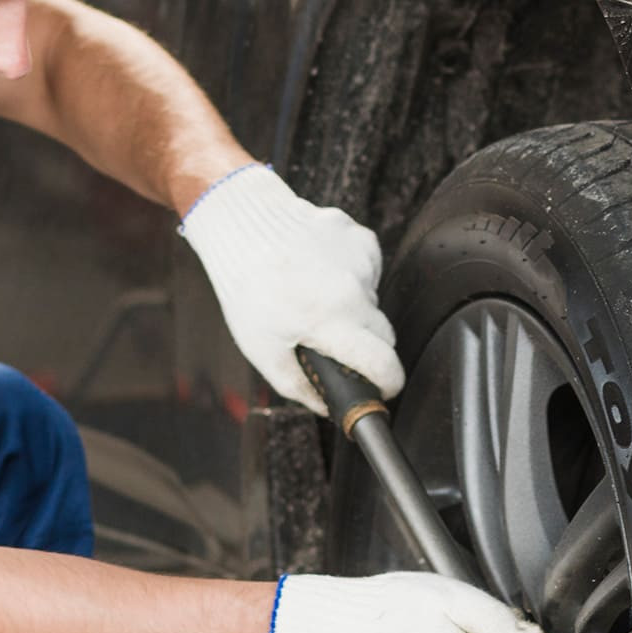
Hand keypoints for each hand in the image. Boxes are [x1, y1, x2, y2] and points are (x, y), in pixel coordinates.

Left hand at [179, 165, 400, 414]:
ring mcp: (360, 260)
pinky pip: (367, 271)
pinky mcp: (360, 238)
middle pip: (383, 334)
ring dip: (353, 308)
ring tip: (312, 297)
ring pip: (372, 301)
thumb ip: (299, 386)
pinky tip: (319, 272)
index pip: (384, 363)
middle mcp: (353, 289)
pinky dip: (350, 277)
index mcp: (331, 321)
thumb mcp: (263, 350)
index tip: (384, 389)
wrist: (243, 225)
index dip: (388, 383)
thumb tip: (328, 408)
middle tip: (334, 344)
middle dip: (367, 347)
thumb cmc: (247, 289)